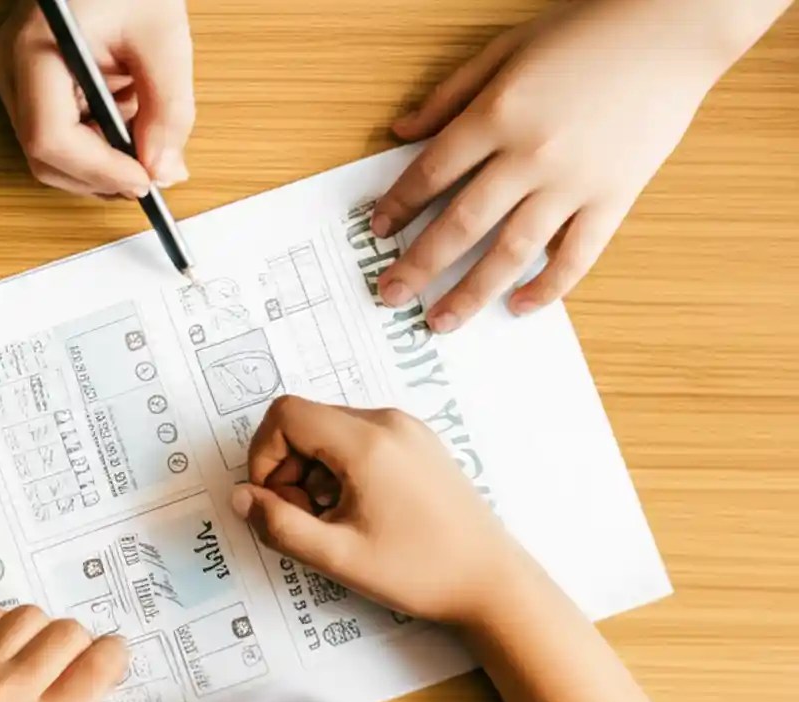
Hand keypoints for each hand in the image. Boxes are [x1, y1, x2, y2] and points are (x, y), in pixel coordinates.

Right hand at [0, 0, 194, 198]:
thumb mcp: (164, 39)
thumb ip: (168, 110)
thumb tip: (163, 172)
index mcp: (36, 47)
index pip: (50, 136)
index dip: (99, 170)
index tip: (144, 180)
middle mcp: (11, 69)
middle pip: (45, 157)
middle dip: (103, 176)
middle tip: (155, 173)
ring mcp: (14, 80)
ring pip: (50, 157)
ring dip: (103, 164)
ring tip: (145, 132)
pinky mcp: (28, 88)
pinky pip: (57, 139)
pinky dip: (97, 146)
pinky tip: (126, 118)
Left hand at [0, 605, 128, 701]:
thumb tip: (94, 681)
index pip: (98, 664)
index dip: (113, 657)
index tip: (109, 660)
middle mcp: (8, 691)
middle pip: (68, 632)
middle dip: (77, 645)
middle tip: (71, 663)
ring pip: (29, 616)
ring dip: (40, 632)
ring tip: (34, 654)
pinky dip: (1, 627)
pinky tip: (1, 649)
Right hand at [231, 396, 517, 623]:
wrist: (492, 582)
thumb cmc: (420, 571)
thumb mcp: (338, 556)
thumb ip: (280, 525)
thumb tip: (240, 498)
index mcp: (368, 441)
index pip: (285, 414)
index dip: (263, 455)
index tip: (273, 500)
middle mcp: (388, 422)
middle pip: (306, 420)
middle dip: (288, 468)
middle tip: (305, 518)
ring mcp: (407, 429)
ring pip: (330, 431)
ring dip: (314, 471)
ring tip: (336, 520)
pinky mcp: (418, 443)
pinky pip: (359, 439)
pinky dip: (341, 469)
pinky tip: (360, 511)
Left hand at [372, 0, 732, 331]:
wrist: (673, 29)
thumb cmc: (587, 31)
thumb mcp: (504, 48)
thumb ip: (449, 94)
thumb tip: (400, 132)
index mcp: (497, 114)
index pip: (431, 173)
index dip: (399, 205)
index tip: (377, 231)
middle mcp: (530, 155)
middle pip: (460, 224)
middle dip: (419, 266)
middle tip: (390, 294)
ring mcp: (574, 182)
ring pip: (511, 251)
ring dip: (470, 292)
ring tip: (441, 321)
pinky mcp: (615, 198)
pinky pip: (577, 255)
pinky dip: (548, 287)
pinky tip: (520, 307)